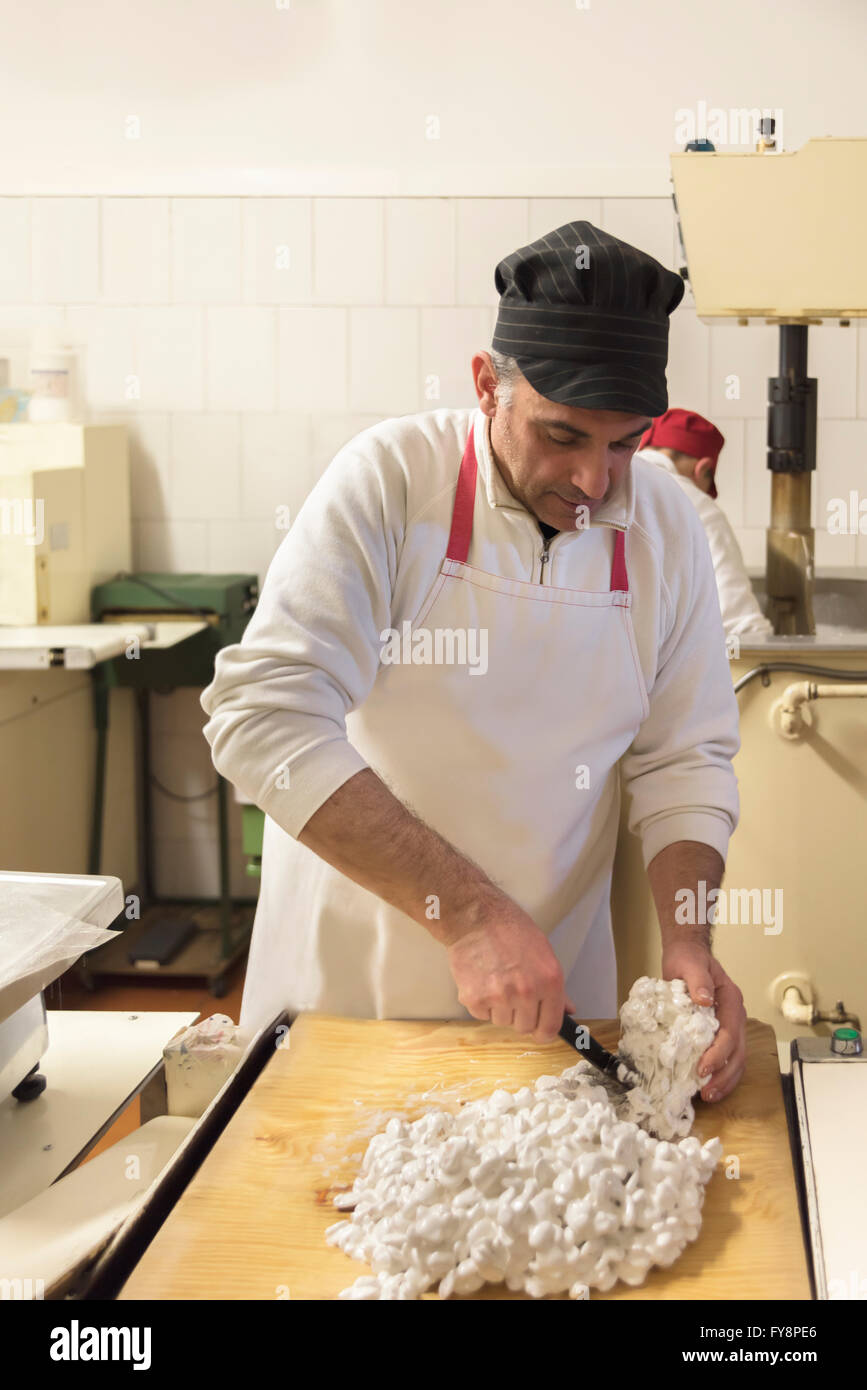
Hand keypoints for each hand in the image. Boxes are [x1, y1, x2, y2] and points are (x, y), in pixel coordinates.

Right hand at [446, 898, 574, 1043]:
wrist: (475, 917)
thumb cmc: (509, 929)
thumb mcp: (543, 952)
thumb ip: (555, 986)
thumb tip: (568, 1009)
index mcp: (549, 981)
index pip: (550, 1027)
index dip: (544, 1032)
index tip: (539, 1030)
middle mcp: (526, 992)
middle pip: (524, 1027)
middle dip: (519, 1015)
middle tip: (511, 991)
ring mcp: (500, 997)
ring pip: (502, 1022)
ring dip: (499, 1008)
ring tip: (495, 979)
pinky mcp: (475, 999)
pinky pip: (481, 1015)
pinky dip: (481, 1003)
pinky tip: (481, 979)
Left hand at [661, 938, 746, 1102]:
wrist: (687, 954)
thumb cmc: (688, 960)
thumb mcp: (690, 965)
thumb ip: (698, 980)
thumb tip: (705, 1000)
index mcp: (732, 1000)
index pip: (730, 1033)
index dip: (718, 1053)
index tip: (702, 1068)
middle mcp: (736, 1015)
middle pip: (738, 1052)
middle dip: (725, 1075)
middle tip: (707, 1093)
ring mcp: (731, 1025)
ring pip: (736, 1059)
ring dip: (725, 1080)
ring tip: (708, 1095)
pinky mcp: (720, 1032)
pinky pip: (727, 1057)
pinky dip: (720, 1073)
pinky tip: (707, 1086)